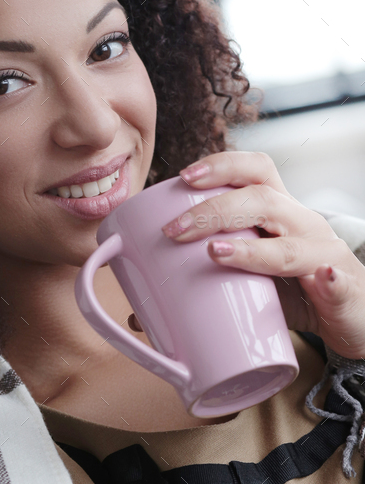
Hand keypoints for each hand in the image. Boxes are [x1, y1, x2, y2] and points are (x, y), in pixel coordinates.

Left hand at [160, 150, 364, 359]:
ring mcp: (325, 255)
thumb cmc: (296, 292)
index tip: (183, 177)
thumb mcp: (250, 280)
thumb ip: (204, 285)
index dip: (220, 166)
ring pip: (293, 242)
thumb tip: (141, 316)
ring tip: (216, 253)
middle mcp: (302, 224)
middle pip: (262, 199)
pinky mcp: (345, 290)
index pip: (254, 171)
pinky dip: (329, 281)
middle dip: (213, 211)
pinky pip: (339, 281)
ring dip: (252, 248)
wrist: (355, 317)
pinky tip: (322, 280)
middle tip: (174, 232)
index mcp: (279, 213)